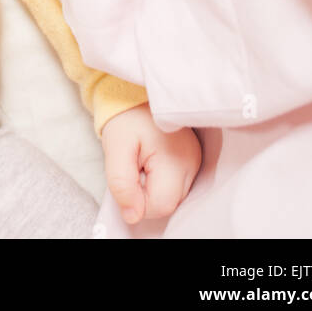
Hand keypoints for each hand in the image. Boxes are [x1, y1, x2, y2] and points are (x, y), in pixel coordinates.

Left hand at [100, 103, 200, 224]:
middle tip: (134, 166)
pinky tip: (152, 163)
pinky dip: (161, 181)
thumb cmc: (125, 119)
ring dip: (154, 188)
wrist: (135, 94)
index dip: (139, 202)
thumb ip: (122, 184)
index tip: (128, 178)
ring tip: (143, 162)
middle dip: (147, 194)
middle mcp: (193, 162)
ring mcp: (196, 161)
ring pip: (174, 196)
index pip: (162, 205)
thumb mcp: (115, 149)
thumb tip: (133, 216)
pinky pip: (177, 185)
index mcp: (176, 159)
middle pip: (170, 203)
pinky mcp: (193, 159)